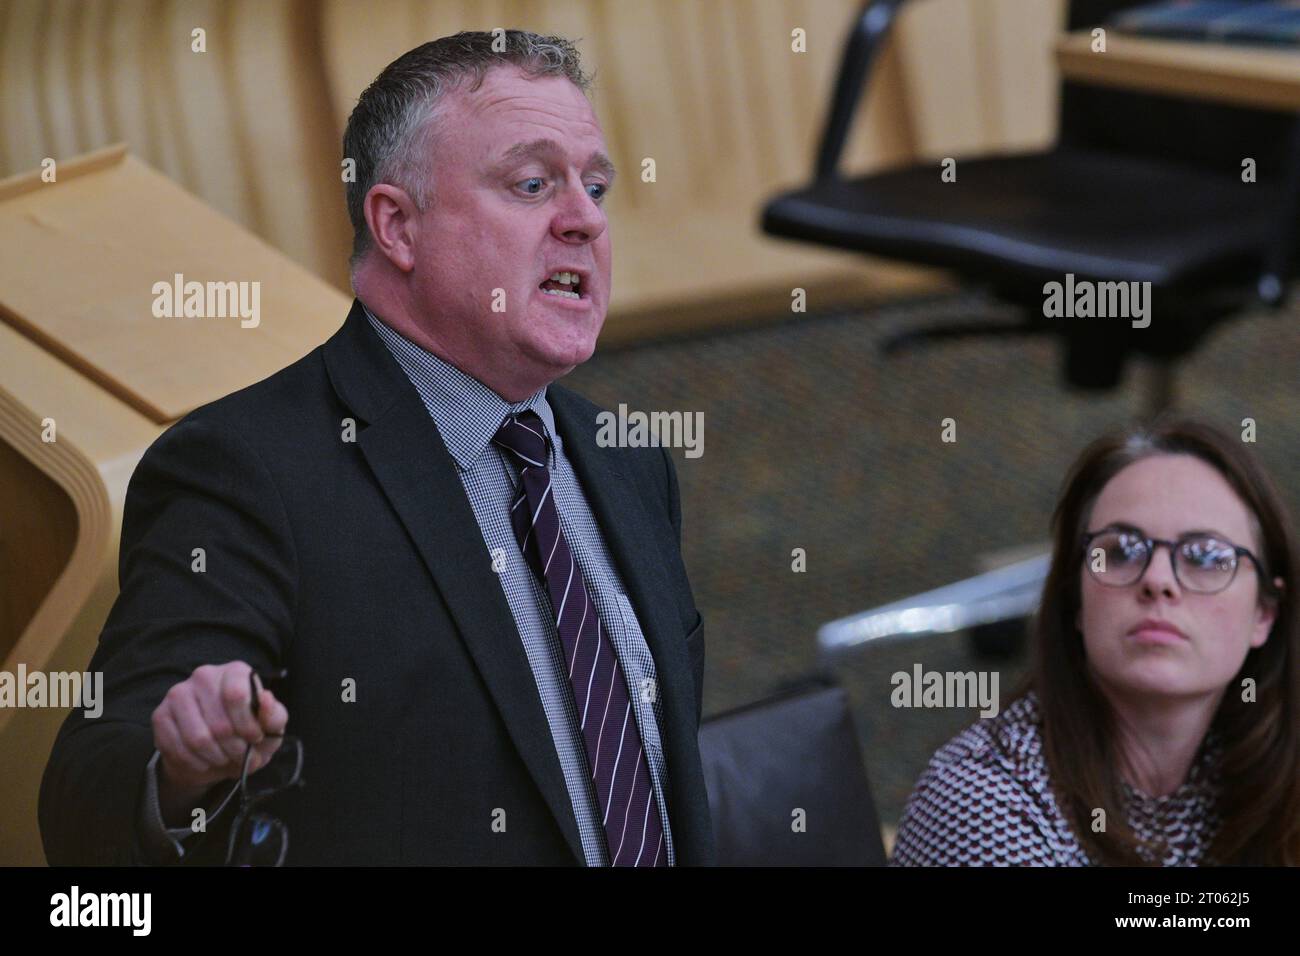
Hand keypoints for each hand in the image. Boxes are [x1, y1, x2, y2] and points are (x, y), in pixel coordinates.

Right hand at [151, 662, 287, 822]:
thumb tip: (266, 698)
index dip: (247, 725)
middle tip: (240, 755)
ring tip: (225, 758)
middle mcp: (204, 675)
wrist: (217, 752)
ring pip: (197, 738)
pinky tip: (206, 760)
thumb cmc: (249, 733)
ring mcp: (178, 693)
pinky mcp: (160, 715)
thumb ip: (274, 715)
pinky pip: (177, 748)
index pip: (236, 695)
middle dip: (234, 748)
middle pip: (218, 722)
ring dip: (216, 757)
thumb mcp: (271, 727)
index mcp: (235, 671)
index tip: (255, 738)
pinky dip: (196, 763)